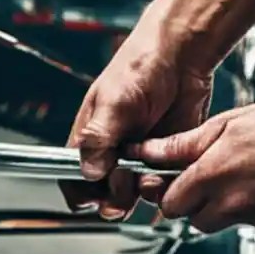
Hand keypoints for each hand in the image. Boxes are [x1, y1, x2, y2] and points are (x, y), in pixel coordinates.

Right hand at [61, 31, 214, 219]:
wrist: (182, 56)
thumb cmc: (139, 68)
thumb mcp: (113, 102)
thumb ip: (98, 138)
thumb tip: (89, 171)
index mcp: (89, 139)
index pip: (73, 178)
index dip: (82, 193)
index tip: (95, 195)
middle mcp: (111, 152)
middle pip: (103, 193)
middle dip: (113, 198)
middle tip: (124, 183)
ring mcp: (138, 157)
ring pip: (133, 193)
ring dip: (139, 193)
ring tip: (148, 176)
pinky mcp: (165, 157)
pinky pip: (161, 184)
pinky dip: (164, 185)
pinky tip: (168, 172)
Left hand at [126, 93, 254, 234]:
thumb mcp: (227, 125)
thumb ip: (182, 146)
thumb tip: (144, 153)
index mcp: (213, 177)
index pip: (171, 205)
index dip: (172, 193)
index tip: (179, 182)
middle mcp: (236, 205)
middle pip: (197, 221)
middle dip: (200, 204)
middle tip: (219, 177)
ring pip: (231, 223)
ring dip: (234, 207)